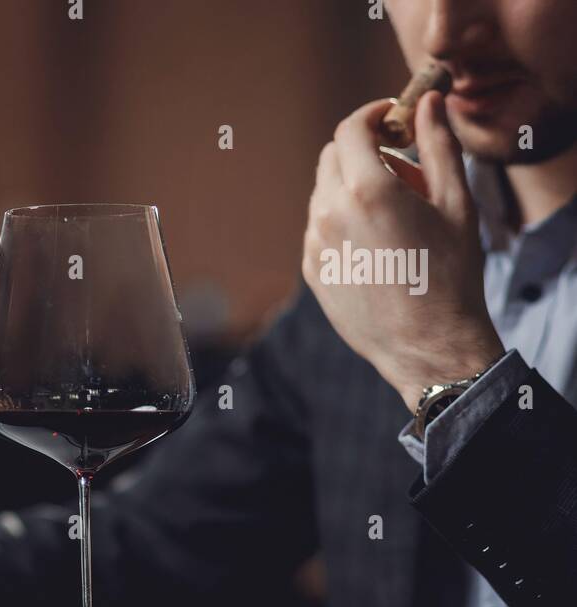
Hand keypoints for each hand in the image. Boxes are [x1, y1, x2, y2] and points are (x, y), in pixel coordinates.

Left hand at [302, 92, 503, 412]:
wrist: (427, 344)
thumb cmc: (450, 273)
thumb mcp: (455, 203)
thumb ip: (437, 145)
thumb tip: (428, 102)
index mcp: (367, 190)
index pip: (350, 130)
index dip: (372, 116)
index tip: (392, 118)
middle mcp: (330, 213)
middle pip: (332, 158)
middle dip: (363, 151)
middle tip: (403, 169)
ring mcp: (314, 244)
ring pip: (324, 193)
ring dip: (352, 187)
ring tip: (395, 216)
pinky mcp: (311, 269)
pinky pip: (320, 228)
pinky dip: (342, 220)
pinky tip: (377, 245)